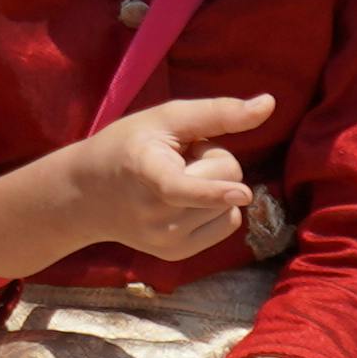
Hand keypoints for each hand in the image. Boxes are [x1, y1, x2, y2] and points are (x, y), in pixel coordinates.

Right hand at [48, 94, 275, 262]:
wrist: (86, 195)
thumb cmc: (128, 146)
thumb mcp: (164, 119)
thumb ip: (218, 112)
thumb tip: (270, 104)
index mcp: (144, 172)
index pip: (182, 187)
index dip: (213, 189)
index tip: (240, 193)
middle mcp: (154, 215)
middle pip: (228, 179)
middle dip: (214, 161)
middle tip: (177, 159)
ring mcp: (165, 240)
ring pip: (233, 205)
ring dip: (215, 186)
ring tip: (177, 181)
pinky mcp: (177, 254)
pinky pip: (228, 224)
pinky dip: (217, 207)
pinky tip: (185, 201)